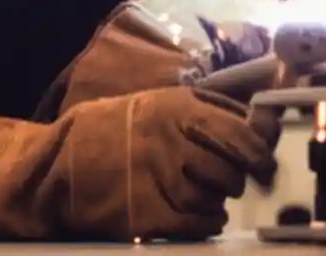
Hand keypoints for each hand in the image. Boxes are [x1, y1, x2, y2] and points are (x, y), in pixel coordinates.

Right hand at [64, 87, 274, 240]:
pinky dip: (207, 223)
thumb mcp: (159, 102)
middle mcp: (169, 141)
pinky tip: (203, 216)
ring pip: (213, 198)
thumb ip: (208, 109)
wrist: (61, 162)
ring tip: (209, 195)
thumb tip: (260, 124)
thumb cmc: (116, 129)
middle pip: (228, 169)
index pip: (238, 132)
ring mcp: (156, 178)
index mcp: (176, 108)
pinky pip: (196, 223)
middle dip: (235, 178)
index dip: (259, 152)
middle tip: (230, 179)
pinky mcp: (145, 212)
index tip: (264, 163)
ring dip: (218, 201)